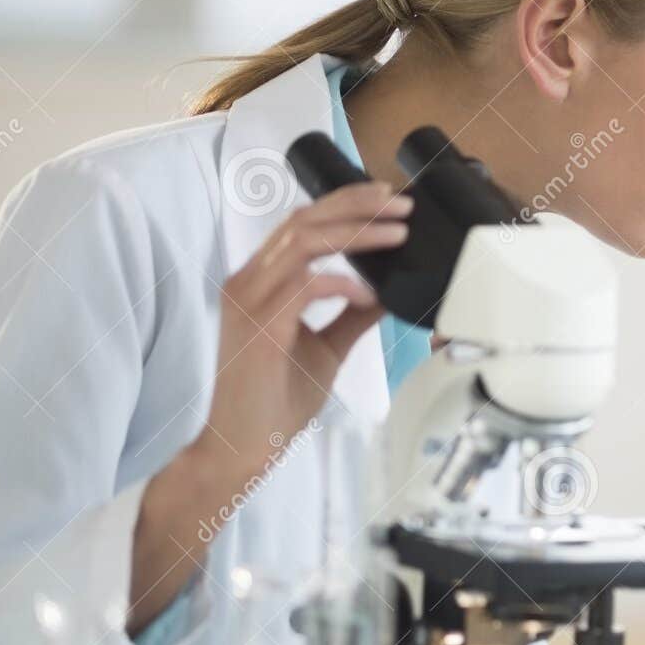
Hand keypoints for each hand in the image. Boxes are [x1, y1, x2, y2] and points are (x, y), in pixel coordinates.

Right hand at [194, 180, 411, 484]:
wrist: (244, 444)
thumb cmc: (277, 399)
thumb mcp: (327, 348)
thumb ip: (352, 315)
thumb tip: (385, 290)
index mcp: (261, 281)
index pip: (301, 223)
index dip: (344, 204)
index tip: (387, 200)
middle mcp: (248, 282)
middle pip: (302, 219)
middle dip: (356, 205)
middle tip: (400, 202)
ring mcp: (248, 300)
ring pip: (303, 242)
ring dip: (355, 233)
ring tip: (396, 232)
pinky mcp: (258, 325)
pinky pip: (302, 286)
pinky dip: (339, 282)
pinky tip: (365, 293)